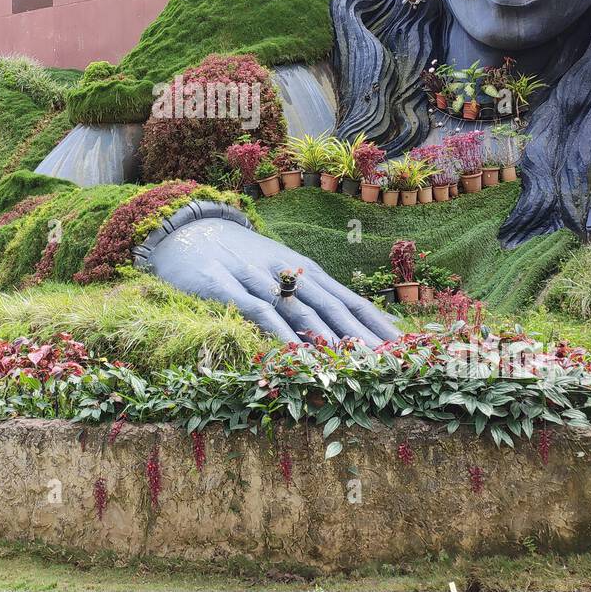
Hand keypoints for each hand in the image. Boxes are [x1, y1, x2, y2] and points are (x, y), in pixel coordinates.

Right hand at [141, 214, 399, 344]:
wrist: (184, 229)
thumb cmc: (238, 258)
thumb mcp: (277, 270)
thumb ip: (306, 295)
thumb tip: (344, 327)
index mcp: (304, 269)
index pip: (349, 298)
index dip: (377, 322)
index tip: (405, 347)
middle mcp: (286, 270)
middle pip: (332, 305)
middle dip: (362, 335)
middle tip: (388, 362)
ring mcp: (255, 276)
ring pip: (298, 308)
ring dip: (327, 337)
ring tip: (351, 362)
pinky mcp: (223, 285)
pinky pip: (256, 310)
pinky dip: (277, 331)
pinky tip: (292, 352)